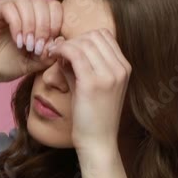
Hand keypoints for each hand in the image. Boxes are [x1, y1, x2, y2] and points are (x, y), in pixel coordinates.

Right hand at [0, 0, 62, 82]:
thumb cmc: (10, 63)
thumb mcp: (35, 63)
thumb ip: (49, 54)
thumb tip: (61, 40)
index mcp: (39, 16)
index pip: (56, 8)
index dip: (56, 25)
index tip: (49, 45)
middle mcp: (26, 8)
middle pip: (43, 3)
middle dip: (44, 27)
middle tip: (37, 47)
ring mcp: (11, 7)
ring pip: (27, 2)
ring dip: (30, 25)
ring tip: (26, 45)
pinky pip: (10, 8)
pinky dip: (17, 24)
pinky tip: (17, 40)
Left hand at [46, 29, 131, 155]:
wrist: (98, 141)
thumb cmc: (93, 116)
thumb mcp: (91, 85)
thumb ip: (80, 65)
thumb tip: (64, 46)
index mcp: (124, 68)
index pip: (104, 36)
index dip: (84, 37)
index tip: (69, 48)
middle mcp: (120, 69)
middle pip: (94, 36)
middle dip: (73, 40)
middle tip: (57, 51)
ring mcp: (109, 75)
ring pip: (83, 42)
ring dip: (65, 45)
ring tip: (54, 55)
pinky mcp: (93, 83)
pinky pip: (74, 53)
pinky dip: (61, 50)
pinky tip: (53, 57)